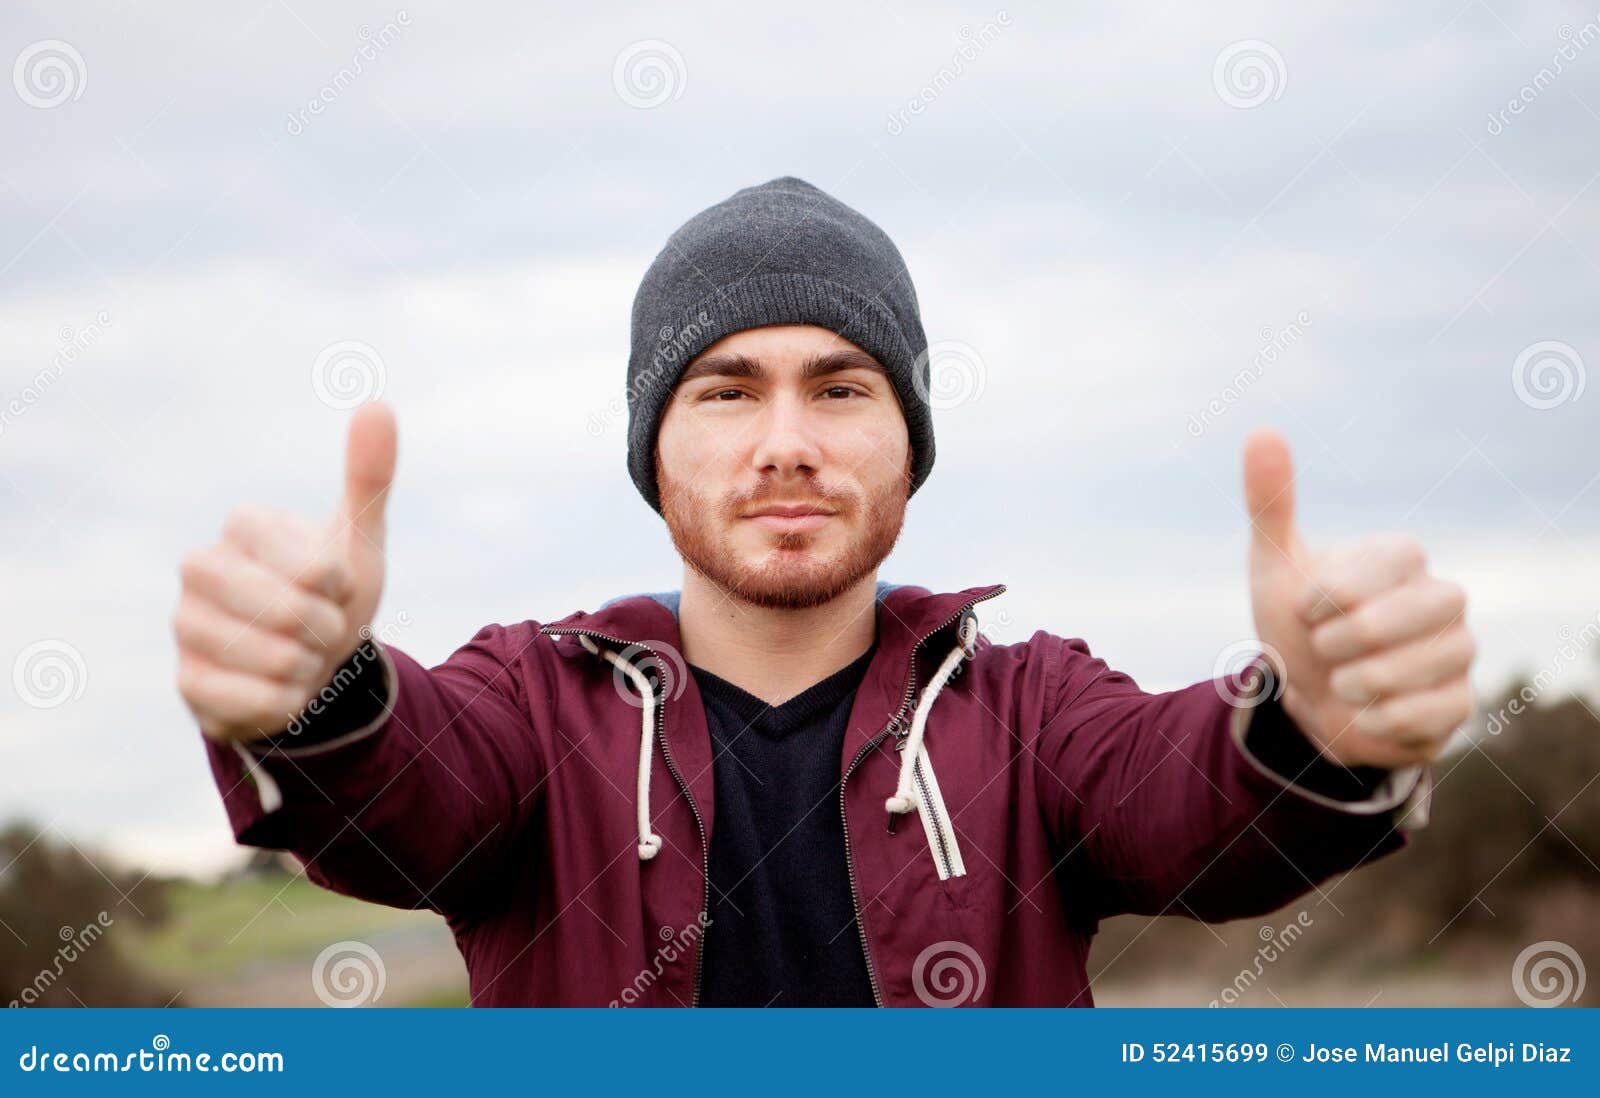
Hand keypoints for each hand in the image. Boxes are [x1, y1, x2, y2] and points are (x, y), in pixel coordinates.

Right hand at [174, 403, 396, 742]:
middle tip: (320, 625)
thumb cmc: (333, 592)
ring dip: (309, 667)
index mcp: (243, 525)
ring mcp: (185, 626)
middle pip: (289, 614)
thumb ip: (368, 476)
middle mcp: (199, 568)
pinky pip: (256, 704)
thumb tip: (378, 405)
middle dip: (326, 629)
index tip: (333, 585)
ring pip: (274, 661)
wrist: (311, 661)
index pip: (317, 569)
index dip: (341, 588)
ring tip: (299, 653)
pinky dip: (288, 704)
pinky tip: (281, 688)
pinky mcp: (187, 683)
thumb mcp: (359, 537)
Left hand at [1244, 429, 1475, 768]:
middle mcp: (1444, 600)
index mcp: (1404, 559)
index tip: (1307, 608)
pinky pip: (1422, 715)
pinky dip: (1376, 718)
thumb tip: (1262, 430)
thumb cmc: (1299, 624)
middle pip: (1396, 620)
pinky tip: (1364, 710)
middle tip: (1326, 647)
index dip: (1329, 594)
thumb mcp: (1275, 565)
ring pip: (1408, 670)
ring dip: (1354, 682)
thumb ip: (1271, 502)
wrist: (1310, 697)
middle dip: (1340, 642)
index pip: (1379, 565)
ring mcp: (1459, 651)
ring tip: (1344, 680)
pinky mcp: (1461, 704)